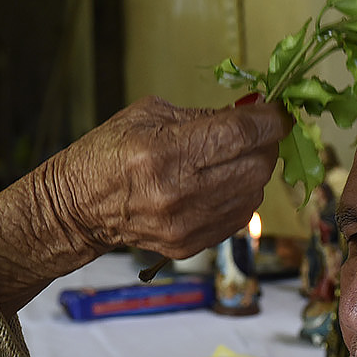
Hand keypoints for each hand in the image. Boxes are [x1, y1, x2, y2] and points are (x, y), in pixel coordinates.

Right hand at [0, 97, 288, 309]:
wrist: (79, 208)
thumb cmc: (109, 153)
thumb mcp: (148, 115)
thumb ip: (202, 116)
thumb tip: (249, 114)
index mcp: (164, 151)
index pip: (241, 133)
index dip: (270, 119)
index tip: (277, 111)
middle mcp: (178, 192)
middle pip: (256, 164)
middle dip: (264, 144)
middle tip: (255, 133)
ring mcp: (186, 224)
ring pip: (254, 192)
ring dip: (253, 170)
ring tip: (231, 159)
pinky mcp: (190, 245)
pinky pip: (240, 216)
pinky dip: (240, 195)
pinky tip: (220, 183)